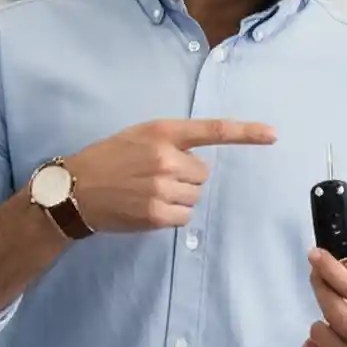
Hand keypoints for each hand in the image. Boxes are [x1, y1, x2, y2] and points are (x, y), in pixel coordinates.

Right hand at [64, 118, 275, 231]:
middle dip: (186, 176)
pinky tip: (148, 207)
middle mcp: (166, 157)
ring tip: (148, 191)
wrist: (74, 188)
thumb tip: (200, 161)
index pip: (213, 130)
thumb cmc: (109, 158)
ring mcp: (161, 186)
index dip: (246, 133)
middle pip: (203, 173)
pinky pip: (184, 216)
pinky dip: (172, 215)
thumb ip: (172, 141)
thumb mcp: (140, 135)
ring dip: (178, 197)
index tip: (272, 134)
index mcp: (164, 132)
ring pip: (194, 196)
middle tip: (155, 176)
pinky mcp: (156, 212)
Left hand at [303, 250, 346, 346]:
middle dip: (322, 288)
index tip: (316, 255)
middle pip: (338, 314)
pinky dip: (313, 344)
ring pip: (323, 336)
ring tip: (333, 317)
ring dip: (320, 319)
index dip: (334, 272)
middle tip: (317, 273)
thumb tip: (338, 257)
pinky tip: (324, 337)